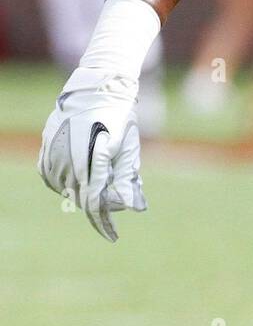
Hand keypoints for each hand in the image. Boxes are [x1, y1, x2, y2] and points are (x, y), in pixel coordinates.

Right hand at [39, 67, 146, 241]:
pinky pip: (49, 175)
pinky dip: (61, 182)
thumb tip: (133, 207)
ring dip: (79, 193)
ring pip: (63, 188)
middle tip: (112, 205)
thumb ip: (127, 178)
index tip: (113, 237)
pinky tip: (74, 180)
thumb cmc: (120, 118)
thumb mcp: (128, 148)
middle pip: (80, 197)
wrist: (97, 88)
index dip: (104, 223)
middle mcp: (68, 159)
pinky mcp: (47, 146)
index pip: (94, 203)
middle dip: (98, 204)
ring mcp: (54, 152)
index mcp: (91, 162)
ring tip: (97, 184)